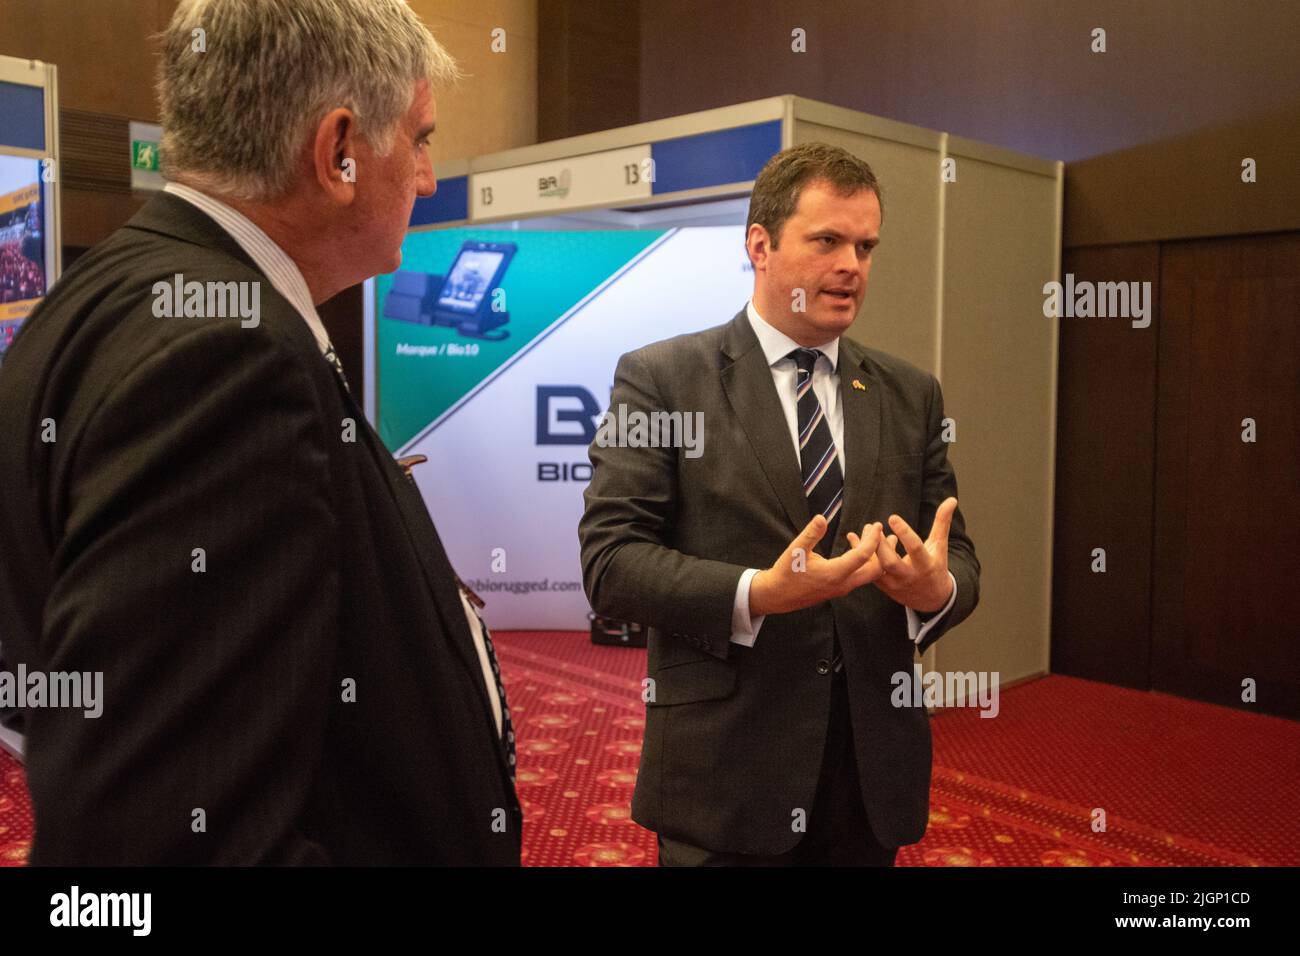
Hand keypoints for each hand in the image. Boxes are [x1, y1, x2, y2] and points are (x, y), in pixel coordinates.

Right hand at [749, 515, 885, 616]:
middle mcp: (843, 584)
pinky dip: (863, 561)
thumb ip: (810, 534)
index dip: (872, 539)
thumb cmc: (786, 572)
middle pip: (875, 570)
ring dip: (874, 556)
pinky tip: (854, 546)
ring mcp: (842, 588)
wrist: (778, 595)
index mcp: (834, 573)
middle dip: (882, 550)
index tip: (877, 525)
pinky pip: (859, 576)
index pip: (863, 556)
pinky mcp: (839, 588)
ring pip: (869, 574)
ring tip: (871, 536)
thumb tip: (821, 518)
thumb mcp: (795, 550)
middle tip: (881, 532)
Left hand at [848, 497, 957, 613]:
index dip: (904, 533)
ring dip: (869, 548)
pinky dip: (860, 555)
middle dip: (880, 544)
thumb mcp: (940, 545)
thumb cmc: (935, 565)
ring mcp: (894, 583)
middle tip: (874, 526)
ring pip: (876, 568)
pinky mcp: (883, 587)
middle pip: (890, 562)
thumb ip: (942, 522)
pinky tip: (854, 538)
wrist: (931, 598)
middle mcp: (909, 576)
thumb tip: (951, 499)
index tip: (892, 517)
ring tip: (867, 530)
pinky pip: (869, 571)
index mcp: (925, 564)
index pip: (914, 548)